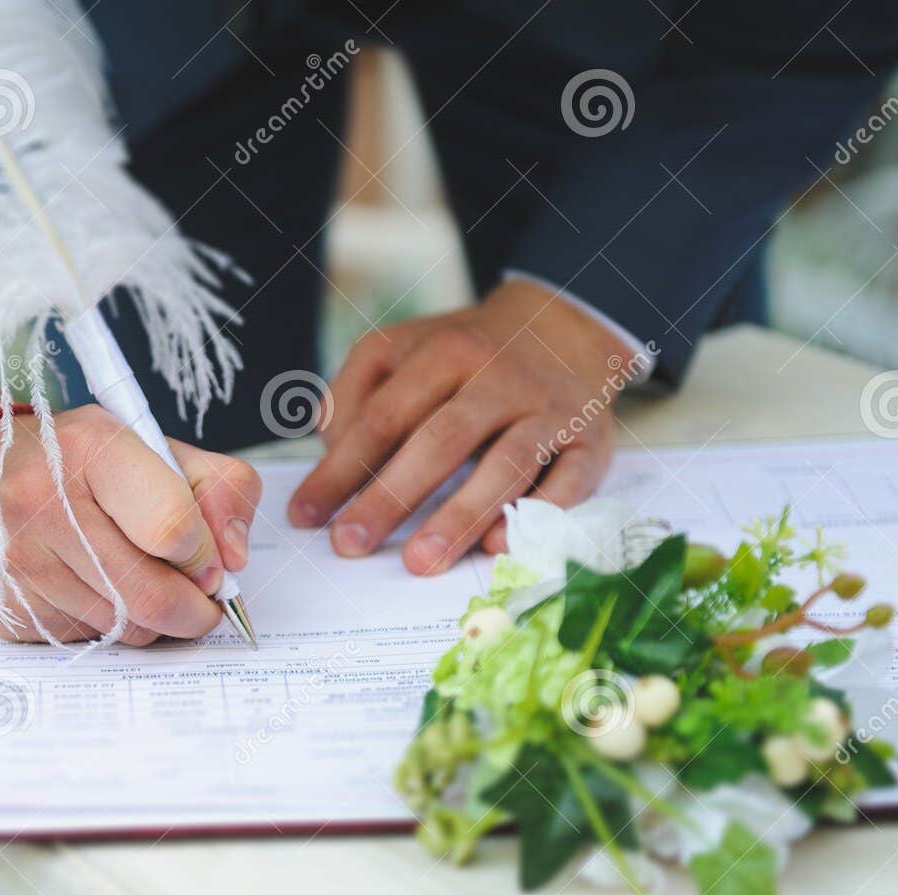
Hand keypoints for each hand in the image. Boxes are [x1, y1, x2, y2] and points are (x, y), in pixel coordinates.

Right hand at [0, 403, 259, 643]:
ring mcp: (17, 560)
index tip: (210, 561)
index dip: (206, 557)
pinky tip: (89, 587)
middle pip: (154, 596)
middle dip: (194, 609)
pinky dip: (105, 624)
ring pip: (126, 629)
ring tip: (136, 579)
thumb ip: (218, 488)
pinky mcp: (6, 605)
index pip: (174, 528)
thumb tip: (234, 559)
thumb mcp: (152, 446)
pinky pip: (87, 639)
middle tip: (200, 599)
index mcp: (91, 449)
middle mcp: (42, 502)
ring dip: (150, 619)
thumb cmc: (76, 459)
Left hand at [288, 278, 639, 573]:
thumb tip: (333, 456)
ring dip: (459, 517)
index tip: (307, 516)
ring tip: (418, 562)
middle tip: (350, 544)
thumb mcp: (403, 349)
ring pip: (504, 466)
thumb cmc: (464, 355)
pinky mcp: (590, 442)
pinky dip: (537, 516)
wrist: (565, 329)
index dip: (341, 468)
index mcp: (445, 353)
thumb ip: (356, 395)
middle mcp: (499, 378)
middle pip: (440, 441)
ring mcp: (548, 410)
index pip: (384, 416)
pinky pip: (569, 482)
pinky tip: (498, 547)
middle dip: (390, 498)